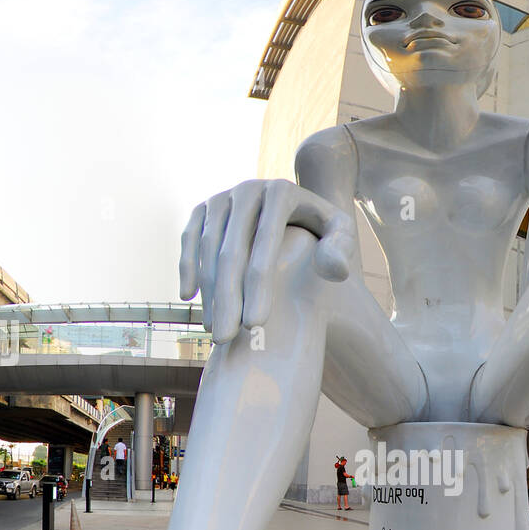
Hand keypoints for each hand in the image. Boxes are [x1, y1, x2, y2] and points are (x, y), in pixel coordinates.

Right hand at [179, 179, 355, 342]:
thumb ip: (341, 250)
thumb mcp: (340, 233)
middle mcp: (247, 189)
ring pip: (207, 247)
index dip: (259, 286)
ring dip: (207, 290)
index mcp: (281, 193)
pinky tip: (188, 297)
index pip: (266, 245)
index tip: (256, 325)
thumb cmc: (320, 228)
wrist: (294, 205)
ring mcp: (222, 197)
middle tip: (225, 339)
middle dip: (227, 298)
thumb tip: (334, 269)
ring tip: (214, 330)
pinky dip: (187, 266)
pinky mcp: (204, 208)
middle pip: (232, 250)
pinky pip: (190, 238)